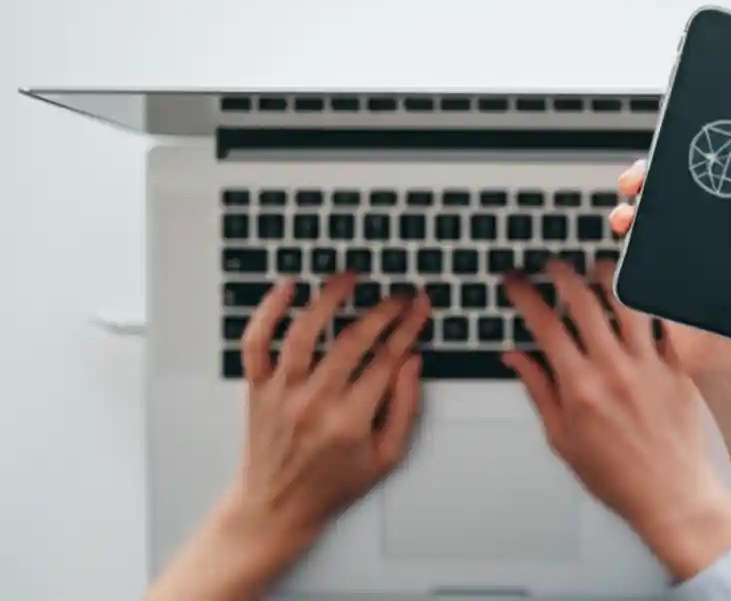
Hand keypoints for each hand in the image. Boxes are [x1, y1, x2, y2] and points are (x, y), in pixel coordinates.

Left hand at [148, 275, 428, 600]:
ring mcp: (282, 393)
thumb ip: (404, 408)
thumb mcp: (386, 457)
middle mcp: (315, 402)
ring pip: (306, 331)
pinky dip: (267, 311)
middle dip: (383, 310)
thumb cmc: (331, 485)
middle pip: (354, 340)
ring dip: (330, 297)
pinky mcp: (257, 389)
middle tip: (398, 294)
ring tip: (349, 277)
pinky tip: (286, 288)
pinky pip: (256, 343)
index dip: (409, 327)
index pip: (387, 359)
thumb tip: (412, 362)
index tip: (419, 307)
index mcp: (350, 421)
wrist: (276, 507)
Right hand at [502, 260, 730, 581]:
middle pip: (583, 300)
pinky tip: (639, 294)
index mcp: (579, 387)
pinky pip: (666, 322)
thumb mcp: (562, 437)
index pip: (544, 324)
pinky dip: (651, 302)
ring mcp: (649, 364)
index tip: (515, 282)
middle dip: (562, 273)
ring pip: (627, 300)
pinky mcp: (677, 367)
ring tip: (596, 269)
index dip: (524, 294)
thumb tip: (514, 357)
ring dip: (608, 275)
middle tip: (552, 266)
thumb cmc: (616, 475)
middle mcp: (614, 369)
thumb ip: (538, 390)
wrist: (669, 495)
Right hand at [610, 127, 730, 393]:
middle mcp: (726, 217)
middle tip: (668, 139)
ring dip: (643, 177)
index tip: (718, 102)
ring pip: (661, 191)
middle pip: (694, 164)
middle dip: (675, 146)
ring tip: (637, 181)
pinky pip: (639, 228)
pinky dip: (627, 215)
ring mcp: (692, 236)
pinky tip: (627, 217)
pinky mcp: (664, 258)